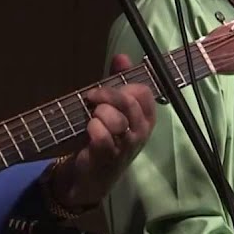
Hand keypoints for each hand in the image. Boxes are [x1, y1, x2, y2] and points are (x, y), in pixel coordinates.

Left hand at [46, 54, 157, 209]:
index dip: (123, 85)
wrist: (90, 177)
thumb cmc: (104, 139)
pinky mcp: (108, 157)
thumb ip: (118, 82)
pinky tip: (88, 132)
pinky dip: (91, 128)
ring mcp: (126, 146)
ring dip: (97, 114)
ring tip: (91, 120)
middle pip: (128, 102)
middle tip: (91, 99)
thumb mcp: (112, 109)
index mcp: (145, 119)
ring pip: (114, 117)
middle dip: (106, 95)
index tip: (105, 88)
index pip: (143, 92)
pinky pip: (100, 134)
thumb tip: (122, 56)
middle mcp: (140, 132)